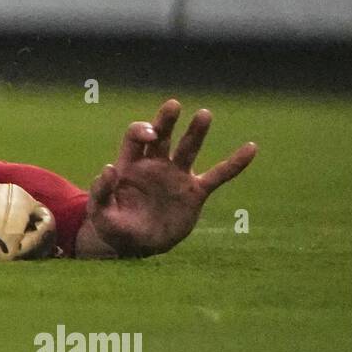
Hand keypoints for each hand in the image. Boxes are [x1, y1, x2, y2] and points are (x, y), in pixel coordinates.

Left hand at [79, 99, 256, 257]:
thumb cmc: (113, 226)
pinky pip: (218, 176)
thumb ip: (101, 191)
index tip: (151, 137)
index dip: (142, 131)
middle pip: (162, 135)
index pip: (135, 137)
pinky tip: (251, 148)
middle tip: (173, 105)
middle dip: (165, 120)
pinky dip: (234, 164)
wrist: (136, 246)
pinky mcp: (194, 192)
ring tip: (204, 114)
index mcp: (130, 165)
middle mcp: (154, 164)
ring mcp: (176, 176)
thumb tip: (110, 167)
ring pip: (188, 149)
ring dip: (196, 132)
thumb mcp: (100, 213)